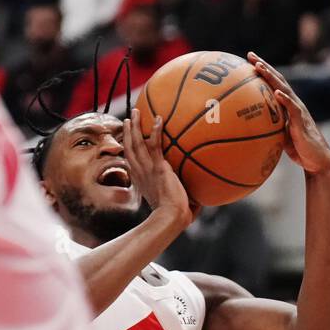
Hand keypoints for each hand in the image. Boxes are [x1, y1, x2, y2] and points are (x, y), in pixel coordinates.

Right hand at [124, 110, 195, 226]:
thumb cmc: (176, 217)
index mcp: (142, 181)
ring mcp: (148, 169)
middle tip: (129, 120)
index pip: (132, 162)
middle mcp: (141, 173)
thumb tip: (201, 199)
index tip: (129, 141)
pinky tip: (159, 118)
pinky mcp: (158, 168)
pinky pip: (155, 145)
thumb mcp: (177, 205)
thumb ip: (187, 198)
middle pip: (130, 148)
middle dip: (128, 132)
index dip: (129, 150)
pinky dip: (156, 131)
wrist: (171, 217)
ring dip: (136, 126)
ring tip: (136, 112)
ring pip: (136, 143)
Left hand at [248, 52, 329, 175]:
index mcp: (288, 105)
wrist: (317, 161)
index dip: (263, 71)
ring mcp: (299, 111)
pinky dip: (285, 99)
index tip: (250, 60)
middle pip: (278, 80)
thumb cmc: (299, 150)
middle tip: (250, 55)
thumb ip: (270, 126)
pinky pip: (293, 109)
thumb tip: (251, 126)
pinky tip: (277, 92)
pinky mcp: (302, 122)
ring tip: (259, 67)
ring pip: (284, 89)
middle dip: (264, 66)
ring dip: (271, 77)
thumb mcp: (280, 135)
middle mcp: (294, 104)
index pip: (274, 84)